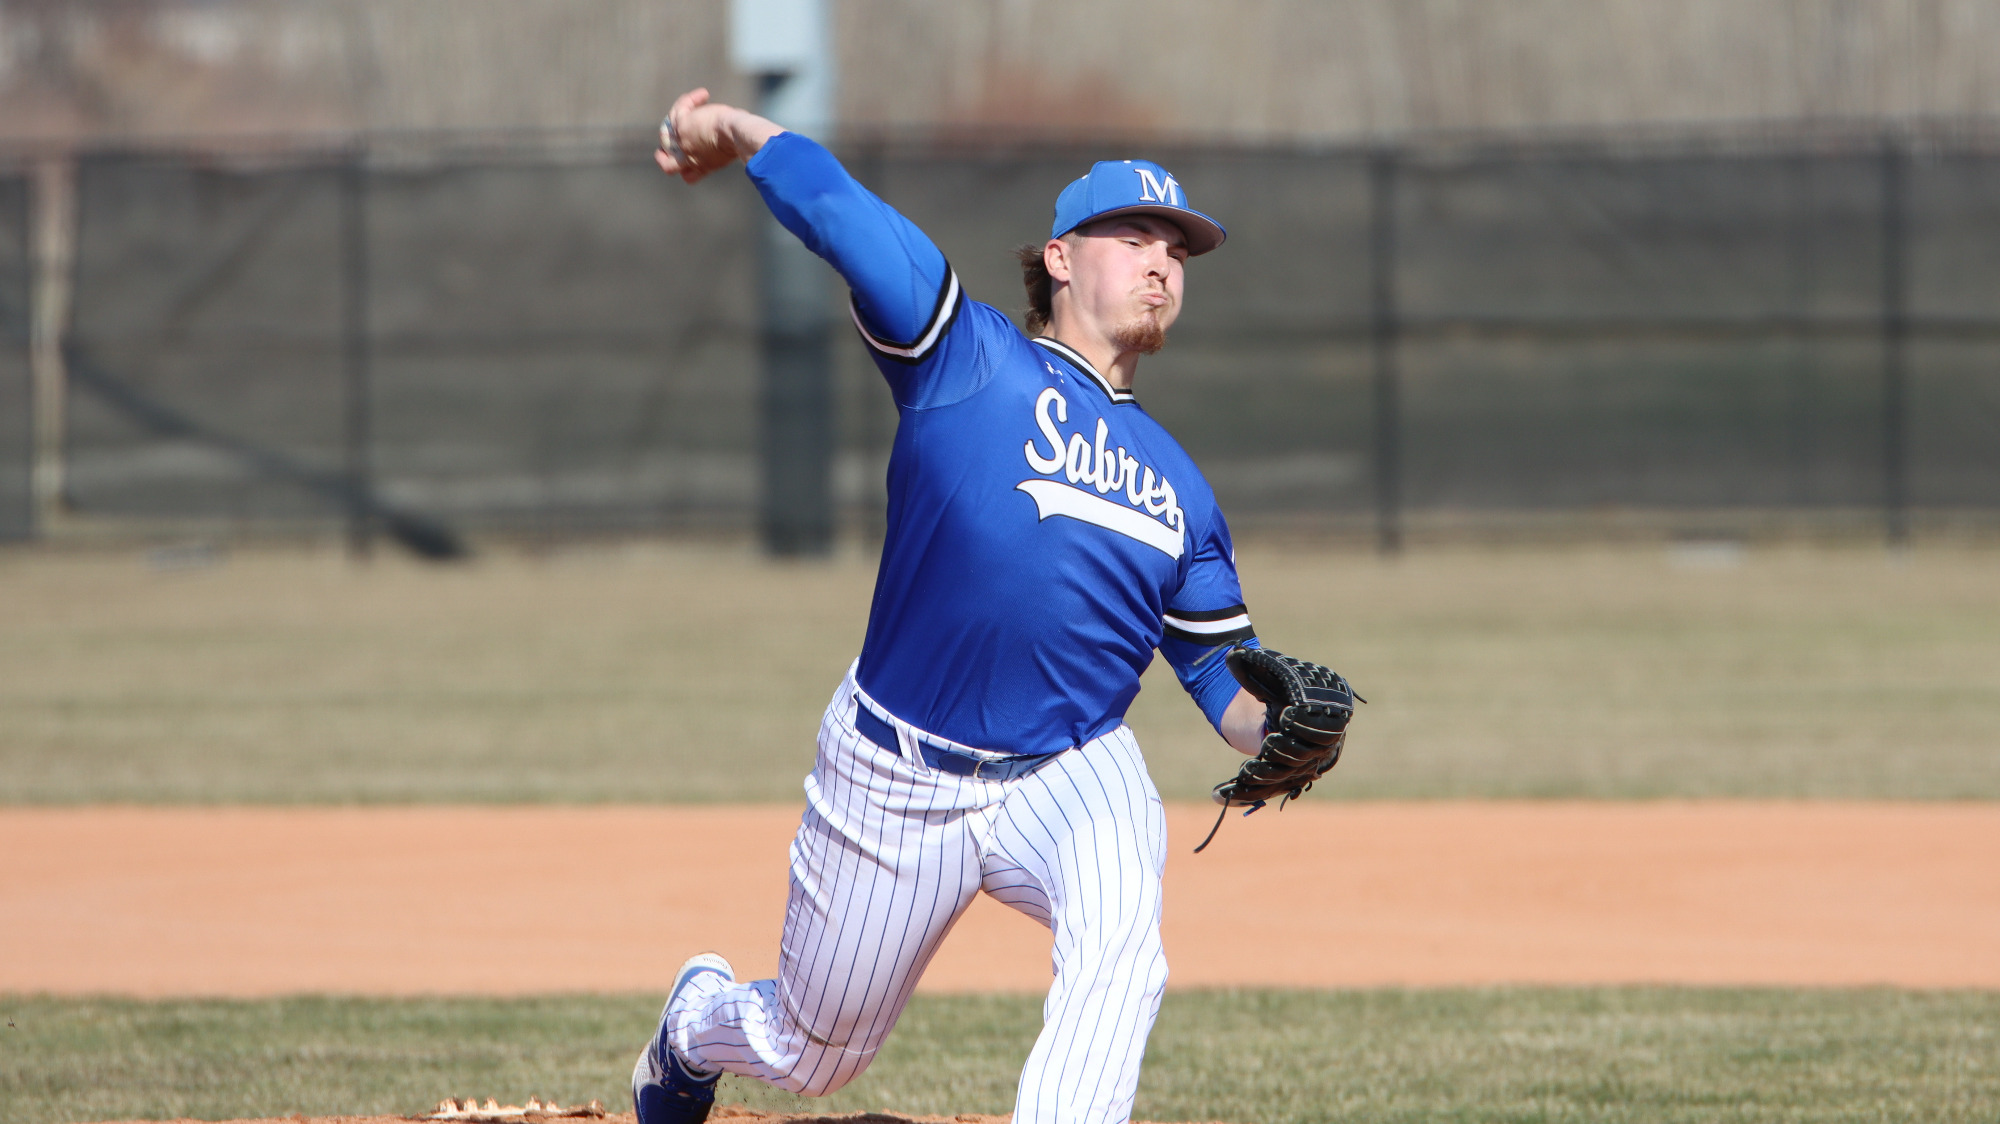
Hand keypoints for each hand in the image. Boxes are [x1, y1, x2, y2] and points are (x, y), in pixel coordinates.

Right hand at [654, 88, 781, 183]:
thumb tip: (754, 156)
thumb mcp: (734, 155)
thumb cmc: (745, 146)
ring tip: (690, 106)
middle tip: (675, 134)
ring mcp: (682, 142)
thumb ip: (732, 155)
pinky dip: (690, 100)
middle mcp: (689, 157)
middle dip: (664, 154)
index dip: (683, 169)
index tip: (689, 165)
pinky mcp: (682, 125)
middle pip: (666, 163)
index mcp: (703, 167)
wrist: (740, 137)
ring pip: (664, 133)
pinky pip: (678, 109)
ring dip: (676, 117)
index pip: (686, 175)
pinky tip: (704, 94)